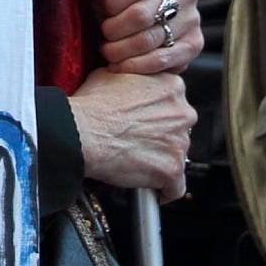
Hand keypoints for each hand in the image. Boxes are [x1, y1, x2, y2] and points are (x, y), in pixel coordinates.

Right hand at [65, 66, 190, 197]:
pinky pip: (176, 186)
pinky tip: (155, 190)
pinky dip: (166, 190)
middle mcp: (182, 113)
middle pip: (179, 129)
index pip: (174, 104)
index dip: (158, 115)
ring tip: (138, 163)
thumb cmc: (92, 105)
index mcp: (172, 87)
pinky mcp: (171, 168)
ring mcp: (179, 142)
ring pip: (178, 156)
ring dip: (161, 160)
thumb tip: (127, 81)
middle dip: (162, 137)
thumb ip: (134, 78)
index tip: (147, 123)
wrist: (83, 132)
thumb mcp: (114, 74)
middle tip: (139, 142)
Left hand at [79, 0, 201, 74]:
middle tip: (104, 34)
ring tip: (108, 50)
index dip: (114, 1)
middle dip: (114, 29)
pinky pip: (161, 59)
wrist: (143, 24)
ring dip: (121, 50)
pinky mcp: (193, 45)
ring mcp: (192, 19)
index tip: (105, 10)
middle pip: (141, 15)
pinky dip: (136, 65)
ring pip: (149, 40)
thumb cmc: (123, 2)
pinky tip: (120, 65)